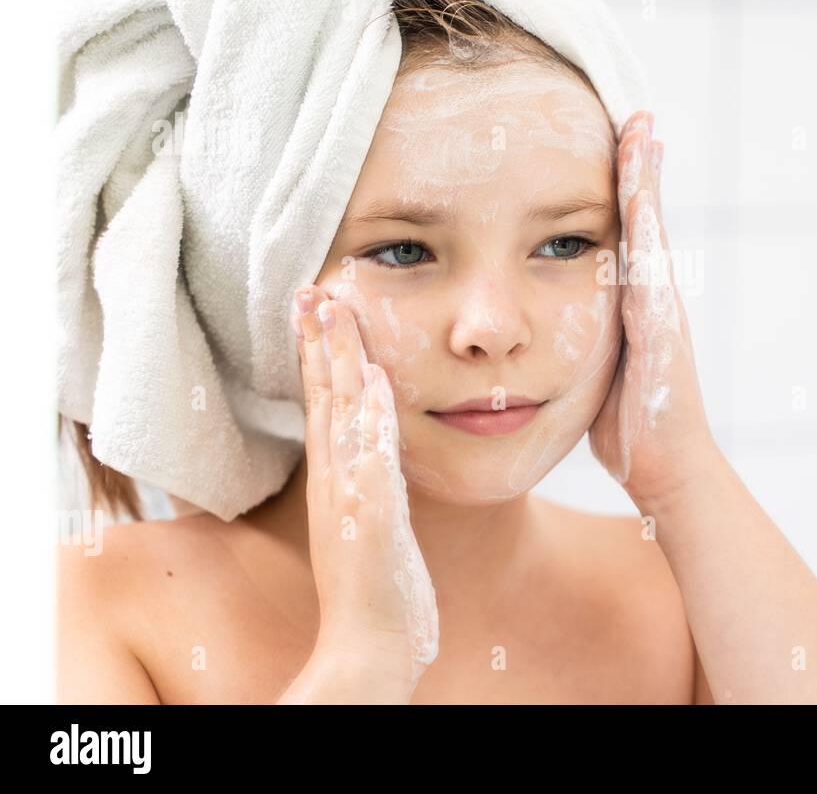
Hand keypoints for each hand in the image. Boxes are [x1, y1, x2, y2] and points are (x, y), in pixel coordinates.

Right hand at [290, 284, 438, 694]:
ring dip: (337, 363)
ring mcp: (349, 501)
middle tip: (313, 289)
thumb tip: (374, 457)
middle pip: (323, 399)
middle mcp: (335, 485)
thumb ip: (371, 489)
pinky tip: (372, 383)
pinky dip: (369, 421)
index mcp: (337, 484)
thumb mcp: (374, 527)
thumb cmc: (379, 593)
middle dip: (319, 342)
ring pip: (339, 418)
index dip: (320, 357)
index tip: (318, 310)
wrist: (371, 651)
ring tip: (335, 309)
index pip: (324, 407)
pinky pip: (369, 461)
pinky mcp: (370, 522)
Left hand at [588, 111, 719, 508]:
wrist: (666, 470)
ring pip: (652, 232)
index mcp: (635, 306)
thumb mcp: (595, 373)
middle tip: (636, 114)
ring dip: (647, 181)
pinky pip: (650, 267)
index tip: (616, 143)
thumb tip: (549, 332)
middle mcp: (654, 299)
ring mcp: (662, 310)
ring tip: (642, 130)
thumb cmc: (629, 429)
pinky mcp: (661, 328)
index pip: (626, 235)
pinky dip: (646, 227)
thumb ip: (582, 343)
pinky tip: (636, 192)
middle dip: (641, 166)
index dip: (622, 190)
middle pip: (645, 219)